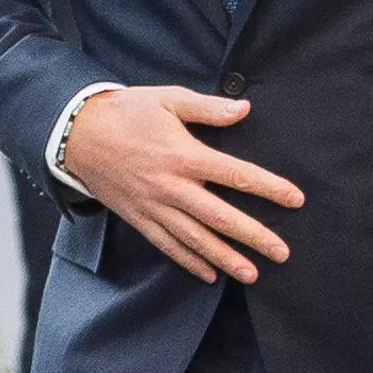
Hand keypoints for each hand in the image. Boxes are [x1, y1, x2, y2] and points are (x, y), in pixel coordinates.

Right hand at [60, 86, 305, 283]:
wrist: (77, 135)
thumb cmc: (125, 112)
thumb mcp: (167, 98)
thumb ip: (208, 107)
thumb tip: (245, 110)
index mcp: (184, 155)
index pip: (236, 174)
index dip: (269, 188)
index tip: (295, 200)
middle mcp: (171, 187)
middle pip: (220, 217)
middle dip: (255, 236)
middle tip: (283, 252)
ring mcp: (154, 207)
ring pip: (195, 239)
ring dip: (226, 258)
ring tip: (252, 274)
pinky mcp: (139, 218)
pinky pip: (167, 245)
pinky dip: (189, 262)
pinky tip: (209, 274)